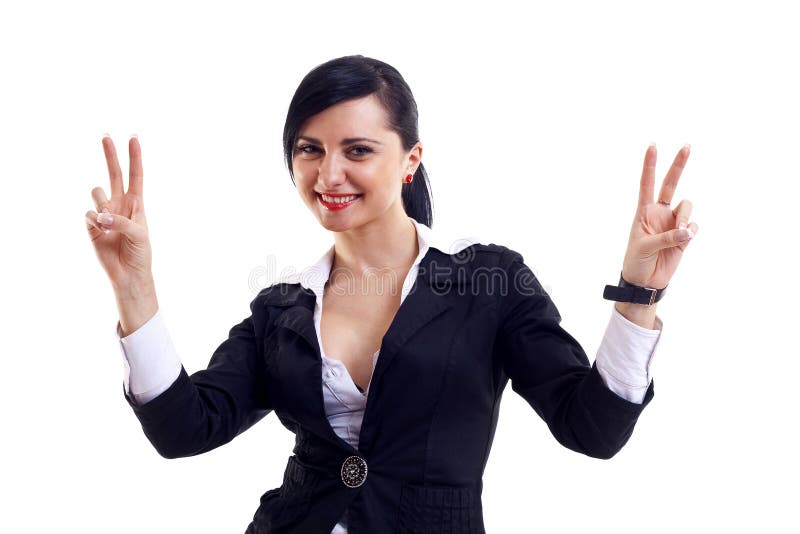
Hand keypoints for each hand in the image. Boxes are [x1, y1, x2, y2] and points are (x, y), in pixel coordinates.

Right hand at [85, 135, 153, 291]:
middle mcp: (119, 204)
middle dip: (110, 155)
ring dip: (102, 202)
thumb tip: (100, 214)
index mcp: (136, 204)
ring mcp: (105, 214)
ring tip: (109, 219)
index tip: (133, 137)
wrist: (128, 274)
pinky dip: (95, 220)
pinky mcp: (92, 225)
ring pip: (97, 193)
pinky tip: (101, 231)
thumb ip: (122, 221)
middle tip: (106, 136)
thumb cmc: (140, 253)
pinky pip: (88, 213)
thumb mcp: (139, 234)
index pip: (136, 176)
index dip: (135, 157)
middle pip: (114, 174)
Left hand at [619, 144, 698, 289]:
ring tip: (681, 231)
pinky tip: (685, 240)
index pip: (647, 184)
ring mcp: (673, 222)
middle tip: (687, 146)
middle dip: (678, 165)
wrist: (645, 281)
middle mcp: (659, 213)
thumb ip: (666, 237)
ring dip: (685, 216)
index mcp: (643, 212)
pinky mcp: (684, 235)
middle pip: (670, 184)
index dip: (649, 165)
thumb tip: (687, 230)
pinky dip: (691, 231)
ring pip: (687, 206)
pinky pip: (693, 225)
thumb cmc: (637, 261)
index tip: (652, 146)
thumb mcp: (645, 247)